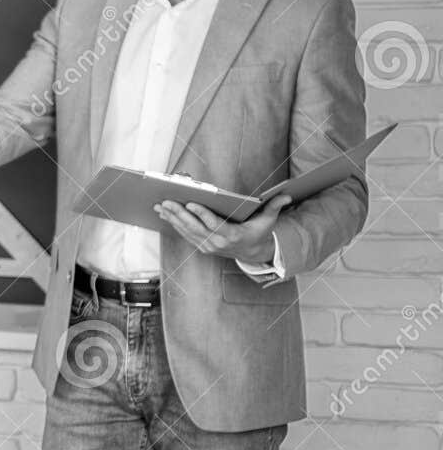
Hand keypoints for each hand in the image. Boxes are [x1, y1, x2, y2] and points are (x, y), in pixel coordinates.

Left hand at [154, 193, 291, 264]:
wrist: (253, 253)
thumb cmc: (259, 233)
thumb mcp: (268, 221)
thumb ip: (274, 207)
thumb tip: (287, 196)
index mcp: (232, 236)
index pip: (213, 224)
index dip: (201, 214)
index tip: (190, 203)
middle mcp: (217, 243)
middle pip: (195, 227)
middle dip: (179, 214)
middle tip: (166, 202)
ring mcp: (208, 246)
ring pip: (187, 231)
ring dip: (172, 219)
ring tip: (160, 206)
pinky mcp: (202, 247)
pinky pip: (186, 235)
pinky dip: (174, 224)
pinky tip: (165, 215)